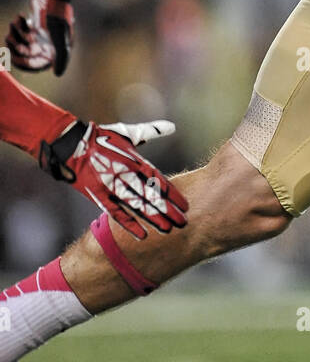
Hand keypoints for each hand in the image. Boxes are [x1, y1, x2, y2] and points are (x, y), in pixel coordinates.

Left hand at [7, 0, 76, 75]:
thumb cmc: (58, 16)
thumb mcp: (61, 38)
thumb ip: (61, 57)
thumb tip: (57, 74)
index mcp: (57, 50)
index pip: (37, 65)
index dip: (24, 64)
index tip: (13, 59)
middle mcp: (48, 45)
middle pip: (25, 55)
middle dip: (16, 47)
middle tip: (10, 38)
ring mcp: (40, 37)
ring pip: (20, 43)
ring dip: (15, 34)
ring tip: (15, 23)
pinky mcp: (33, 27)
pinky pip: (19, 32)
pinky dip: (17, 26)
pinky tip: (21, 17)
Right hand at [38, 119, 188, 239]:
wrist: (71, 144)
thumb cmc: (102, 138)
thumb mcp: (128, 133)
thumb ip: (151, 131)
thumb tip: (172, 126)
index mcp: (135, 160)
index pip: (159, 180)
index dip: (173, 194)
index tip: (186, 206)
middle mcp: (126, 174)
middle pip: (151, 195)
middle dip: (168, 210)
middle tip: (183, 223)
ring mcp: (112, 186)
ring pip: (136, 205)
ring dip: (153, 218)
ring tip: (168, 229)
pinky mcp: (98, 195)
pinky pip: (116, 213)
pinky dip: (129, 224)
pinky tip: (142, 235)